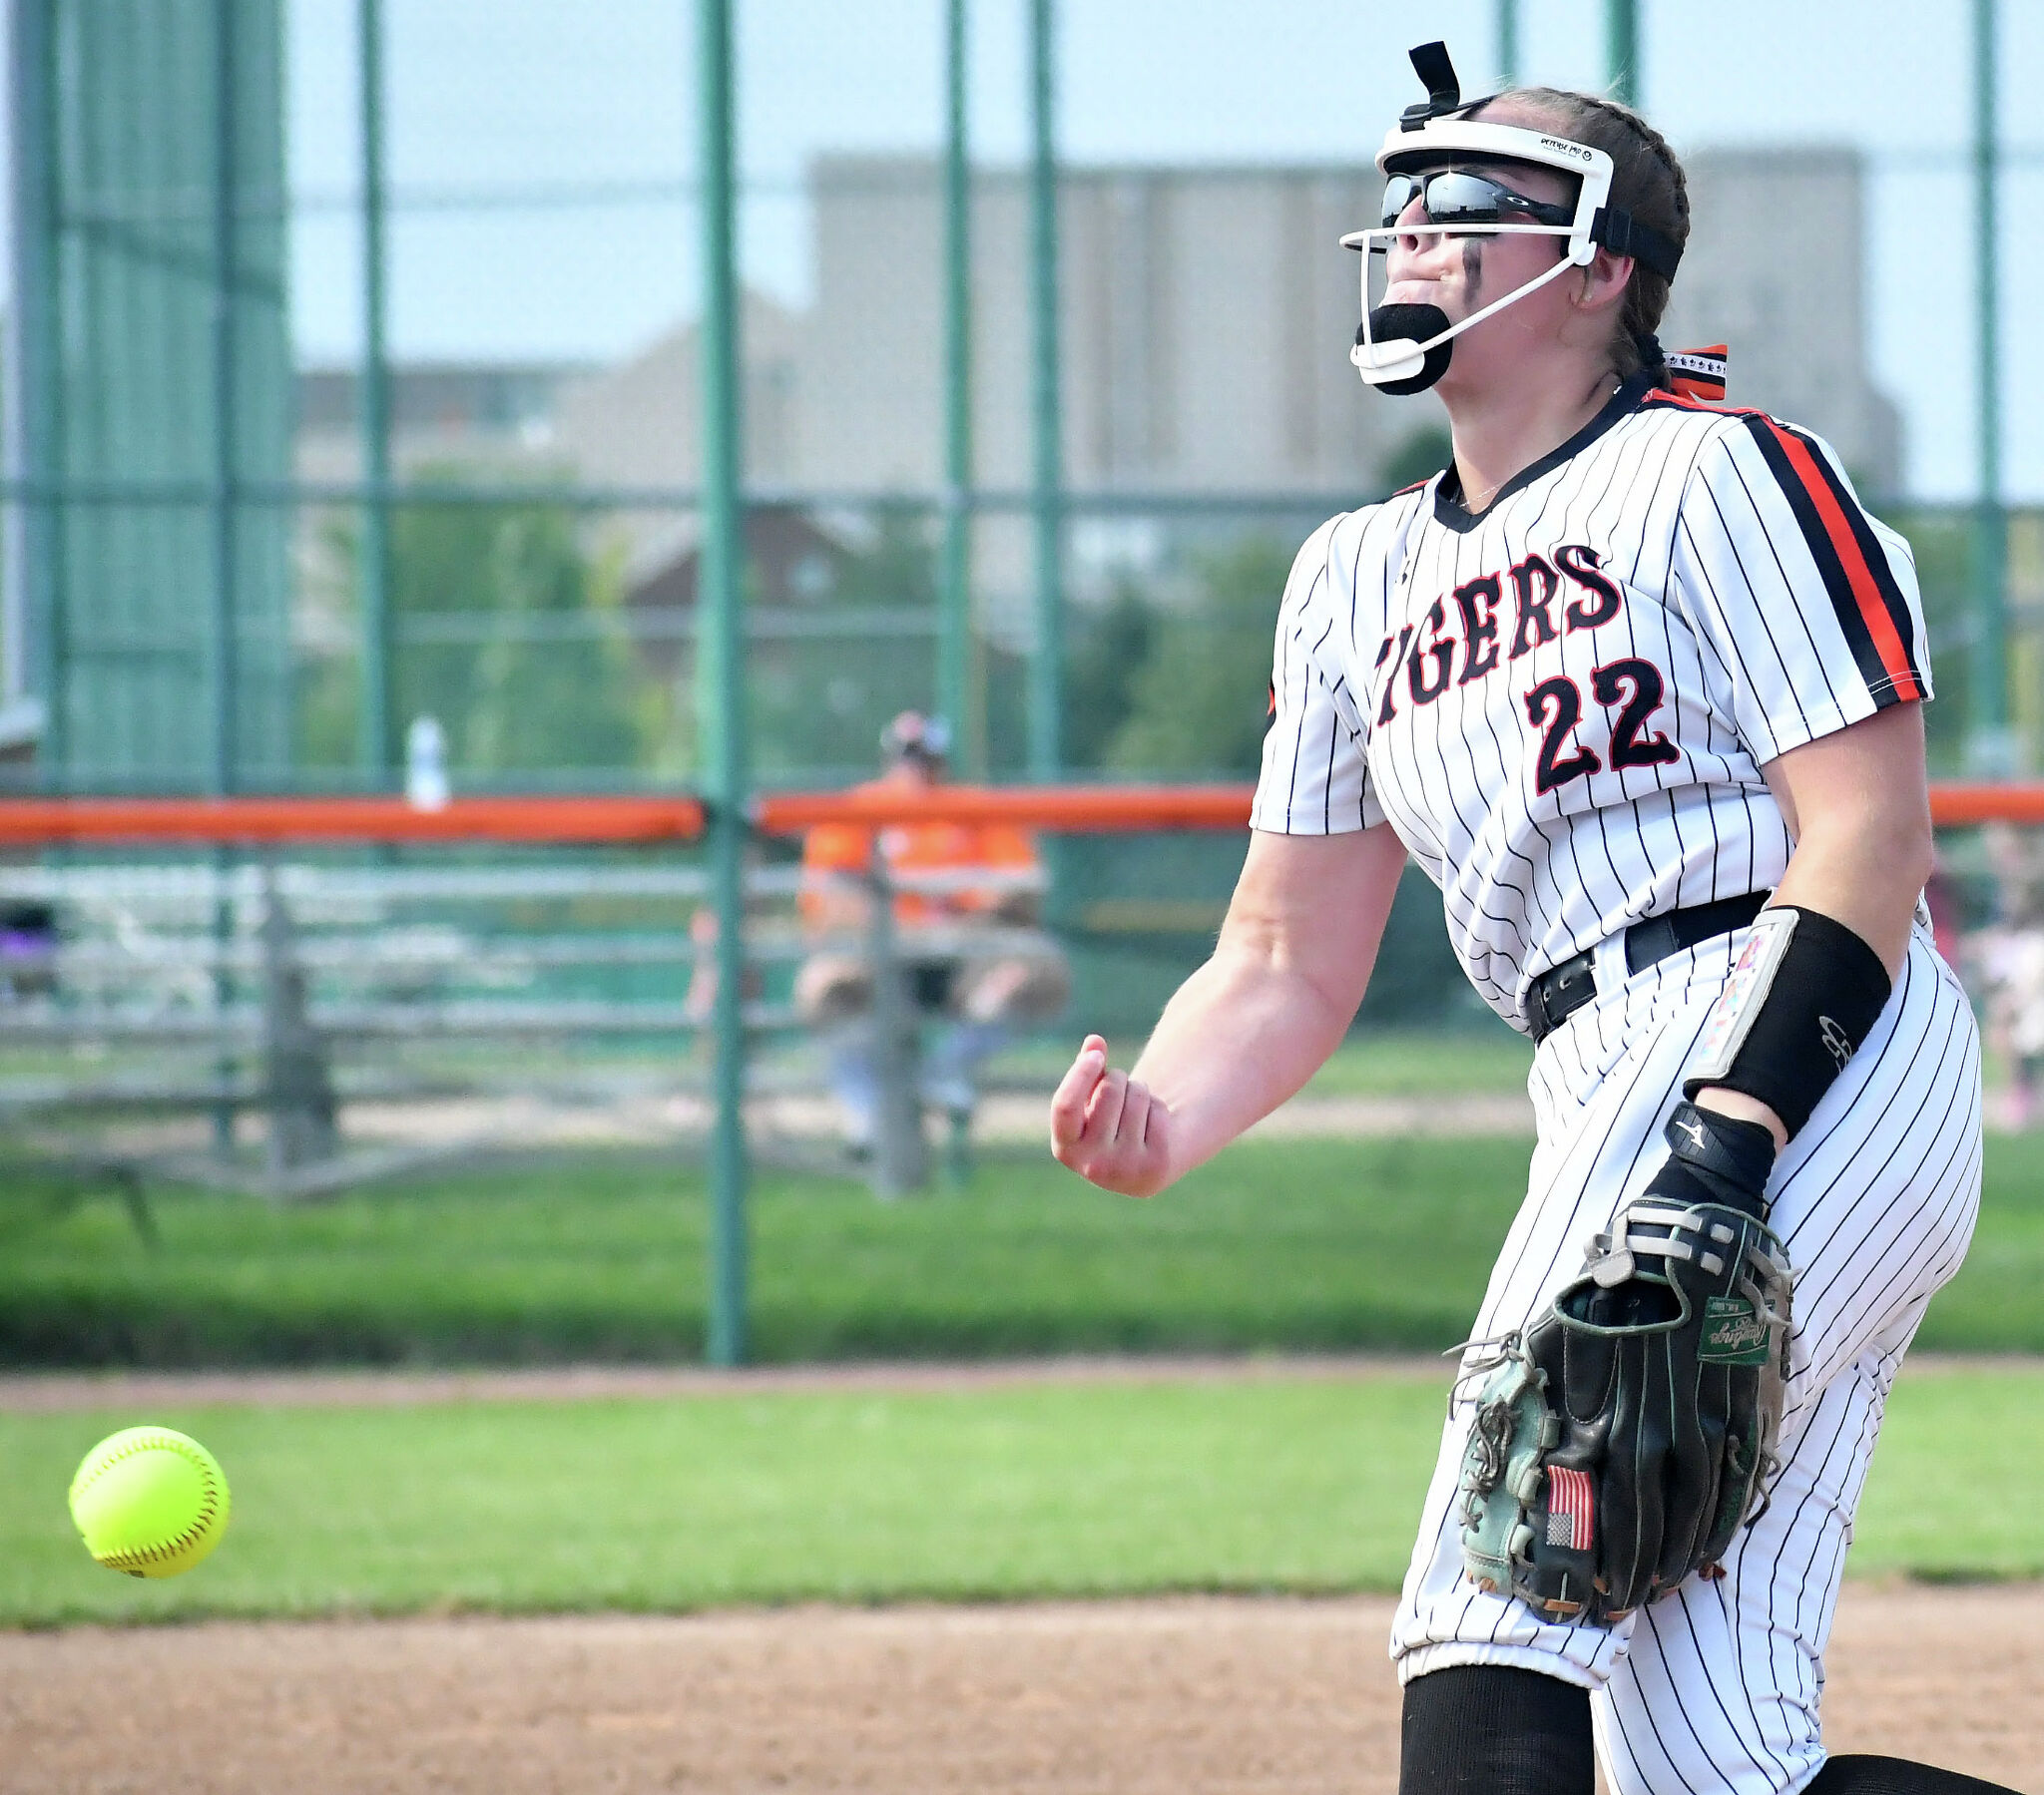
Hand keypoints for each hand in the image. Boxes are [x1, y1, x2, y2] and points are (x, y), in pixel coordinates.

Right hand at [1049, 1035, 1173, 1196]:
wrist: (1145, 1160)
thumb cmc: (1110, 1121)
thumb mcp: (1091, 1096)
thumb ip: (1087, 1068)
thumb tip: (1094, 1041)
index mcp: (1065, 1148)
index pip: (1065, 1105)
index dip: (1080, 1074)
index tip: (1097, 1054)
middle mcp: (1091, 1166)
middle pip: (1108, 1092)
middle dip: (1118, 1079)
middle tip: (1122, 1092)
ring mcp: (1125, 1169)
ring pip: (1137, 1096)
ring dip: (1140, 1091)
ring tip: (1137, 1109)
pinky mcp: (1156, 1165)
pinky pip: (1158, 1110)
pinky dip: (1158, 1107)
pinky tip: (1154, 1125)